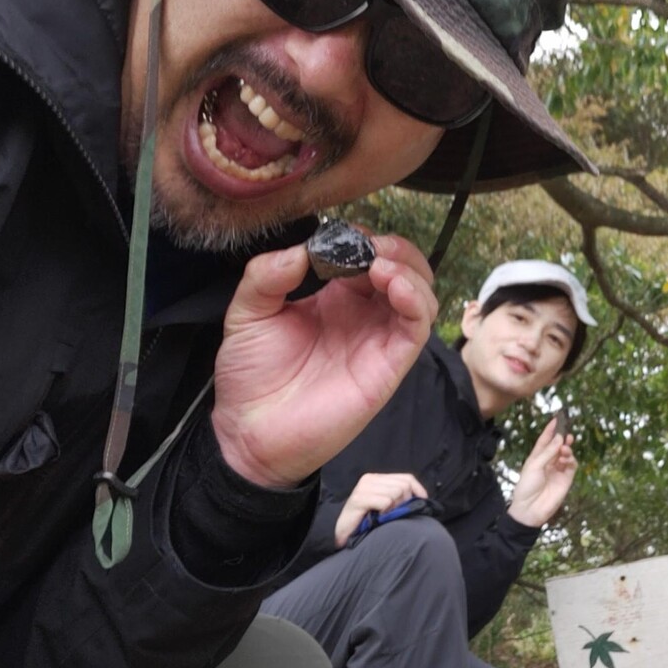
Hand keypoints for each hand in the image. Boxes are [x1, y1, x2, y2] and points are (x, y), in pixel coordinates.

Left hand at [211, 233, 436, 487]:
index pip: (367, 256)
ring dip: (408, 270)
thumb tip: (302, 249)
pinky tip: (393, 285)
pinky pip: (418, 327)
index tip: (343, 236)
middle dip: (395, 249)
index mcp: (334, 297)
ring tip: (381, 266)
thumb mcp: (247, 313)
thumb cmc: (250, 376)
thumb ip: (267, 275)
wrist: (250, 432)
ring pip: (420, 293)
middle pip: (404, 269)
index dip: (362, 240)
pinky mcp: (390, 364)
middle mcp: (364, 315)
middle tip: (372, 247)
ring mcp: (380, 339)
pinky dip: (415, 299)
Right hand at [334, 472, 428, 547]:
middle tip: (393, 513)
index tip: (423, 501)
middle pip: (403, 485)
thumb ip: (399, 496)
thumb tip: (421, 497)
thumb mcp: (386, 504)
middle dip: (404, 501)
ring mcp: (363, 488)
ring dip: (394, 508)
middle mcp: (370, 479)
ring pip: (396, 493)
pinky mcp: (359, 499)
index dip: (418, 489)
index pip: (406, 478)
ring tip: (383, 515)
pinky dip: (385, 511)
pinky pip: (385, 501)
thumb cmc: (366, 520)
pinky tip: (378, 517)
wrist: (343, 532)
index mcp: (377, 478)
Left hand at [506, 418, 576, 527]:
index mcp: (537, 457)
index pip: (545, 440)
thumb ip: (548, 452)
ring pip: (566, 454)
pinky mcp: (566, 479)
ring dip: (566, 449)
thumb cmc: (527, 486)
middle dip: (563, 438)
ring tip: (565, 449)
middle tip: (567, 433)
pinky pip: (572, 466)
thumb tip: (560, 438)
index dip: (551, 429)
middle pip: (558, 446)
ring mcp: (558, 470)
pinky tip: (566, 459)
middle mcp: (548, 462)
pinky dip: (571, 460)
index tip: (557, 418)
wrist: (530, 509)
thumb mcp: (534, 465)